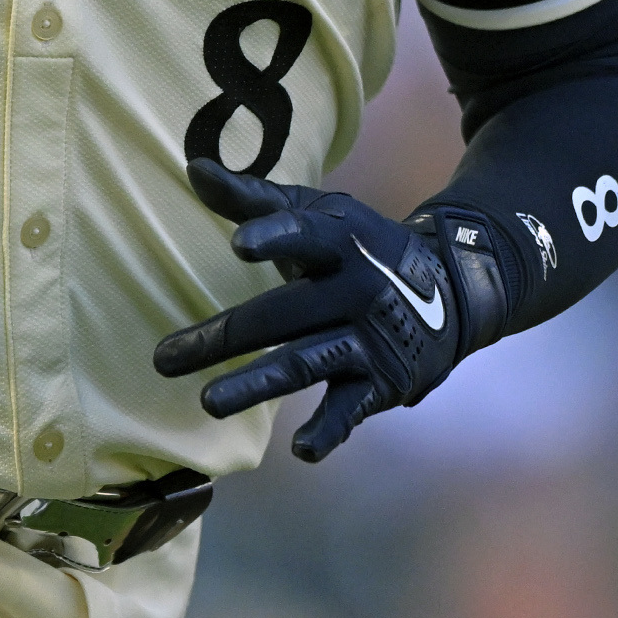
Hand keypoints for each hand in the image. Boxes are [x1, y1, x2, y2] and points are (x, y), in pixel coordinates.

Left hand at [154, 159, 472, 461]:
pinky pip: (350, 408)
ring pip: (306, 362)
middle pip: (283, 314)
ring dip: (257, 384)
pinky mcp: (381, 381)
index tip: (240, 245)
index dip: (276, 238)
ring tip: (208, 402)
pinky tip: (303, 450)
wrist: (454, 290)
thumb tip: (192, 167)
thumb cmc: (360, 248)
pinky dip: (330, 430)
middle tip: (164, 359)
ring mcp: (369, 338)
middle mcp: (356, 289)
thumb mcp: (321, 215)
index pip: (306, 237)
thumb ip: (255, 199)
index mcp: (341, 242)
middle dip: (223, 337)